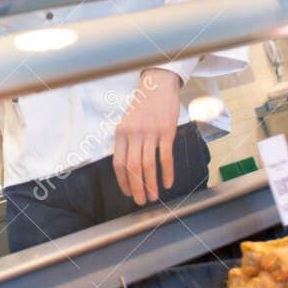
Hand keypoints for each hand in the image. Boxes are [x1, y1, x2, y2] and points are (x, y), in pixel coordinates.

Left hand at [113, 68, 181, 206]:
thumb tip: (128, 167)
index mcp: (121, 132)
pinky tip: (168, 183)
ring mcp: (150, 132)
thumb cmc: (143, 106)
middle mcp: (133, 133)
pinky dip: (167, 172)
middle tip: (141, 201)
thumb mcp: (128, 122)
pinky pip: (165, 157)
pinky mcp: (166, 131)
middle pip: (133, 167)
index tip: (127, 193)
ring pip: (148, 165)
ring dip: (151, 184)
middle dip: (137, 188)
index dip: (123, 181)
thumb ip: (126, 142)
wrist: (158, 85)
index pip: (118, 163)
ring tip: (154, 196)